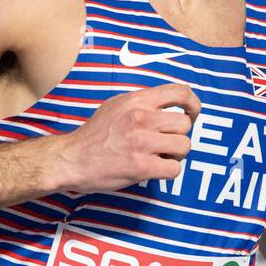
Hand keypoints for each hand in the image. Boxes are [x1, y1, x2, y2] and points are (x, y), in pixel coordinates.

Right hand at [56, 83, 200, 194]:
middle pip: (185, 124)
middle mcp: (141, 118)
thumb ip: (142, 104)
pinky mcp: (141, 166)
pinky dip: (168, 172)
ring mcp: (142, 142)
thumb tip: (169, 107)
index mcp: (137, 100)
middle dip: (179, 137)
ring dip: (175, 155)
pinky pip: (174, 169)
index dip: (193, 104)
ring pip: (184, 146)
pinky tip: (153, 170)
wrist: (72, 159)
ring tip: (159, 157)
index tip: (191, 115)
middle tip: (166, 144)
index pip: (180, 92)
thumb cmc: (94, 135)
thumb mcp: (117, 106)